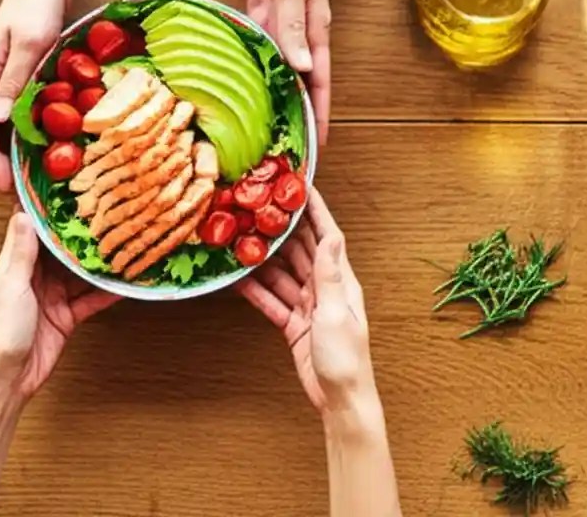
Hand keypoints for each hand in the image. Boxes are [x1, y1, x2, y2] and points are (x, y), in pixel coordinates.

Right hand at [0, 0, 70, 190]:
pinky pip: (32, 106)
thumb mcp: (29, 43)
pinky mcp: (32, 71)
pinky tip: (58, 140)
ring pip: (14, 120)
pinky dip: (40, 125)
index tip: (5, 184)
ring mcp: (14, 75)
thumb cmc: (35, 2)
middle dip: (6, 160)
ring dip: (24, 146)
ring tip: (40, 174)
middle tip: (24, 190)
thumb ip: (14, 81)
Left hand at [0, 213, 121, 399]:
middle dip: (81, 235)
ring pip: (80, 273)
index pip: (33, 231)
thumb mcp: (11, 286)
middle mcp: (35, 277)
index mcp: (16, 265)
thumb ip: (21, 253)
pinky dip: (106, 291)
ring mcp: (52, 297)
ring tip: (121, 244)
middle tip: (106, 214)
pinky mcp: (66, 317)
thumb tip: (23, 214)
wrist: (9, 378)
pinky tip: (123, 282)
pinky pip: (90, 299)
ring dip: (98, 262)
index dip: (47, 212)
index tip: (67, 190)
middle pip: (61, 250)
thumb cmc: (1, 333)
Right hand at [236, 188, 371, 414]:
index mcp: (341, 282)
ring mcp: (308, 306)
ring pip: (282, 274)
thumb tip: (331, 236)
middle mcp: (325, 289)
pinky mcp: (293, 324)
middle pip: (301, 251)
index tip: (301, 186)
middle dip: (283, 229)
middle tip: (259, 208)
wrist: (340, 399)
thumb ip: (329, 275)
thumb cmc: (347, 359)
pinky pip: (272, 300)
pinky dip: (256, 290)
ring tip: (241, 240)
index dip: (316, 211)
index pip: (328, 236)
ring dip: (263, 259)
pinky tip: (239, 279)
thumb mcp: (337, 313)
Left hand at [247, 0, 331, 143]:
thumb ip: (292, 27)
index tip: (319, 144)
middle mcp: (298, 38)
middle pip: (298, 84)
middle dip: (294, 114)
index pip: (318, 83)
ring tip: (259, 128)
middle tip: (284, 147)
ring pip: (277, 71)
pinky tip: (240, 87)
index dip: (318, 114)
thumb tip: (301, 67)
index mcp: (313, 34)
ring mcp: (281, 30)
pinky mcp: (263, 19)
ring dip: (271, 95)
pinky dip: (252, 70)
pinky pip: (258, 51)